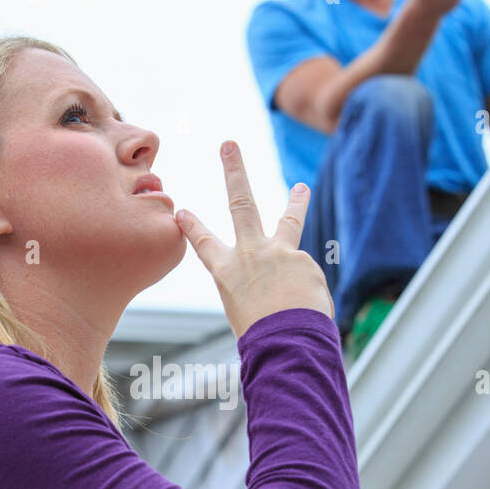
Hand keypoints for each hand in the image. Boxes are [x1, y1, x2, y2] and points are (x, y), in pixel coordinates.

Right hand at [174, 141, 333, 340]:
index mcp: (226, 272)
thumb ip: (257, 289)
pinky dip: (306, 293)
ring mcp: (280, 253)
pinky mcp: (306, 261)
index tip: (182, 211)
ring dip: (295, 201)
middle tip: (230, 145)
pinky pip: (306, 277)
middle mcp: (250, 254)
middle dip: (234, 171)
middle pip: (241, 203)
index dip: (192, 226)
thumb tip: (282, 282)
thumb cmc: (261, 338)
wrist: (287, 343)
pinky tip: (305, 307)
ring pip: (288, 221)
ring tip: (301, 188)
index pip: (203, 243)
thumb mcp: (244, 313)